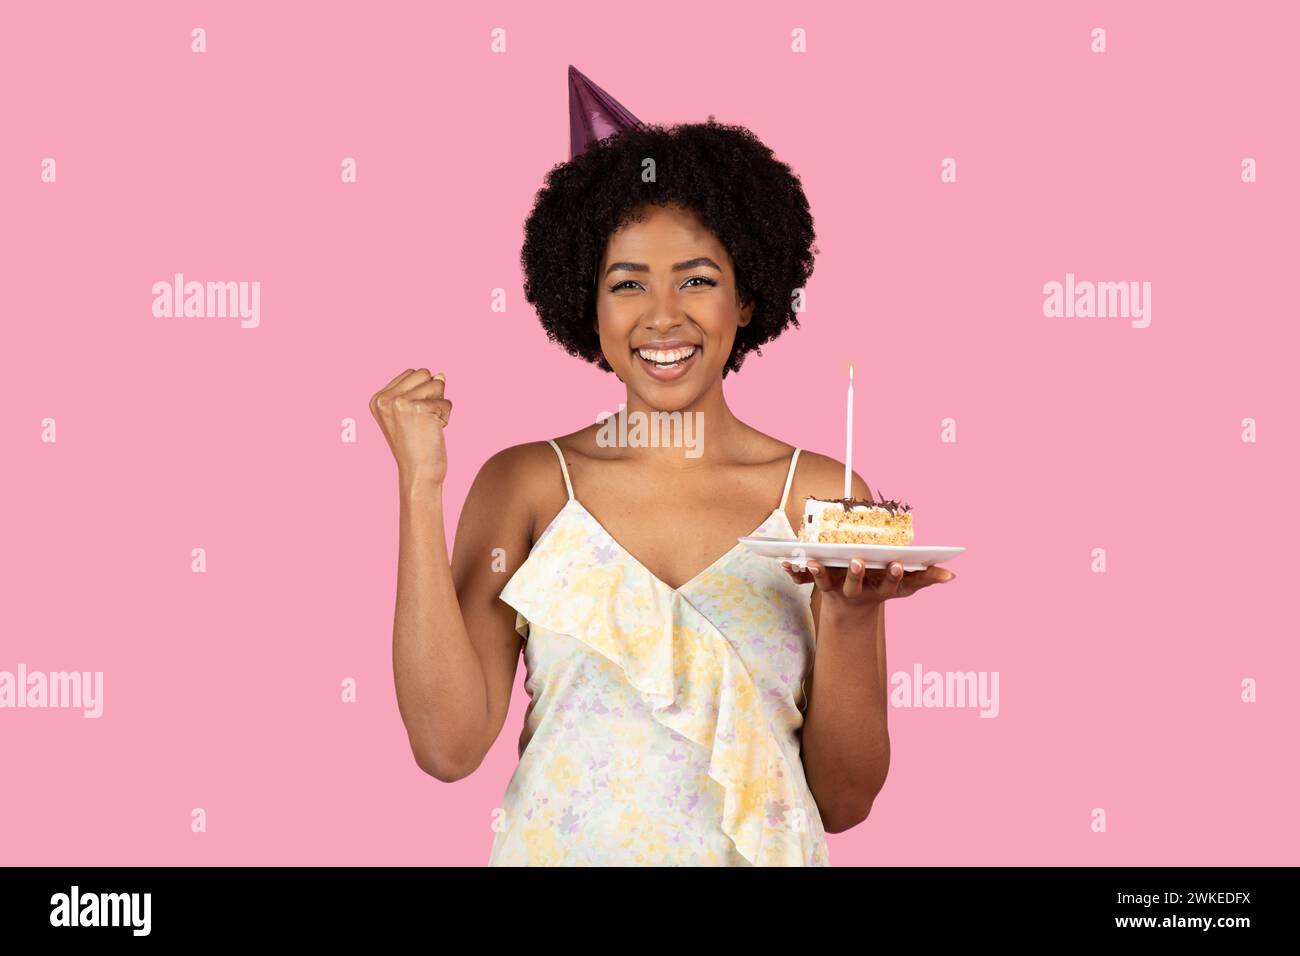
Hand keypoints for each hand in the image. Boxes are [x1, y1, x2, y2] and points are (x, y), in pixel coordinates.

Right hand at [369, 368, 452, 485]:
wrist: (418, 473)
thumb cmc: (417, 447)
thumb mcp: (411, 415)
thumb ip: (421, 391)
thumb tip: (441, 374)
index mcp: (377, 399)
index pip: (412, 374)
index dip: (422, 393)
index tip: (414, 417)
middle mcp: (385, 398)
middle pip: (423, 373)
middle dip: (432, 394)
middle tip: (423, 420)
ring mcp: (400, 402)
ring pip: (437, 383)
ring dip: (439, 405)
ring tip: (428, 425)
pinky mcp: (419, 408)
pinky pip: (446, 401)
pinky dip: (446, 416)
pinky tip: (434, 431)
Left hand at [780, 554, 954, 613]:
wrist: (853, 614)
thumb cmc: (882, 588)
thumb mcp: (906, 585)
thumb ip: (927, 577)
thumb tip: (952, 576)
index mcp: (881, 590)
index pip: (890, 585)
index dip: (893, 576)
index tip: (895, 564)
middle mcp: (859, 593)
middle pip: (857, 585)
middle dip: (857, 574)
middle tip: (857, 561)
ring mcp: (838, 592)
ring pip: (828, 584)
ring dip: (820, 573)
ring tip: (813, 561)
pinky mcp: (822, 587)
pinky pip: (806, 580)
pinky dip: (794, 572)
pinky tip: (784, 563)